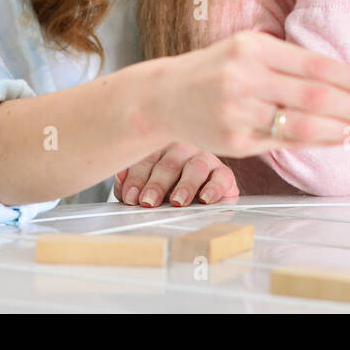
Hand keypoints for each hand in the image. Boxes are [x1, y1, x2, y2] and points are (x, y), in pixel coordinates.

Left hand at [115, 143, 237, 207]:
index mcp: (159, 148)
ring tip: (177, 201)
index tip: (131, 196)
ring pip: (196, 167)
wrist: (198, 197)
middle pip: (170, 162)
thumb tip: (125, 190)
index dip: (137, 177)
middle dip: (157, 183)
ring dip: (185, 185)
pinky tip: (205, 198)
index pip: (147, 158)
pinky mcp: (224, 175)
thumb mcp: (143, 187)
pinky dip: (215, 187)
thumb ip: (131, 187)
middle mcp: (183, 150)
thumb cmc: (164, 190)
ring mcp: (205, 160)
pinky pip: (223, 177)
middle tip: (149, 201)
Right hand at [141, 30, 349, 158]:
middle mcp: (245, 77)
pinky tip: (340, 140)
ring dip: (343, 130)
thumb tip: (348, 83)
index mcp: (253, 47)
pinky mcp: (234, 140)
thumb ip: (290, 62)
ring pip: (302, 125)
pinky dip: (317, 143)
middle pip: (314, 96)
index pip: (314, 64)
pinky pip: (285, 144)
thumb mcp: (248, 49)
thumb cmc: (217, 69)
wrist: (163, 97)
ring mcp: (238, 111)